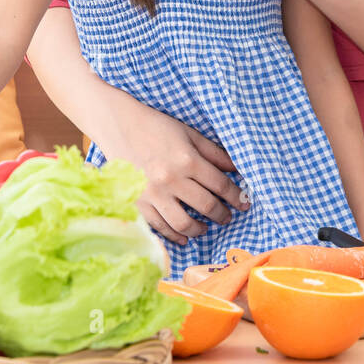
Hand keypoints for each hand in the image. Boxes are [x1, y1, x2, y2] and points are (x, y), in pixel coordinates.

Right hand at [90, 102, 247, 246]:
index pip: (220, 186)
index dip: (236, 197)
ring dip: (200, 230)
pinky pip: (159, 226)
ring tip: (205, 228)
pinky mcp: (137, 202)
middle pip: (206, 206)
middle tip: (227, 217)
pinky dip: (174, 235)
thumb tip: (238, 169)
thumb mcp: (189, 134)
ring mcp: (153, 194)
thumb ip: (214, 153)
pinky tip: (183, 237)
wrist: (119, 126)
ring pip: (184, 223)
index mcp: (187, 160)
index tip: (244, 204)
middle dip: (222, 215)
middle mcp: (171, 180)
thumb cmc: (157, 127)